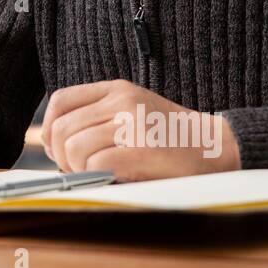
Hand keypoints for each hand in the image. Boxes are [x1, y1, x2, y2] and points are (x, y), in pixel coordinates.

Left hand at [40, 80, 240, 180]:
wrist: (217, 147)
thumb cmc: (171, 138)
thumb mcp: (133, 112)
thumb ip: (99, 118)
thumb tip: (54, 144)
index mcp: (117, 89)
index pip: (61, 101)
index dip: (50, 129)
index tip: (59, 149)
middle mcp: (122, 101)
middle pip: (62, 129)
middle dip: (62, 156)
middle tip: (79, 170)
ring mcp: (133, 123)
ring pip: (74, 147)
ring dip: (78, 169)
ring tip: (97, 174)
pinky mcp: (142, 149)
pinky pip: (96, 163)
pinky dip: (95, 175)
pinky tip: (111, 178)